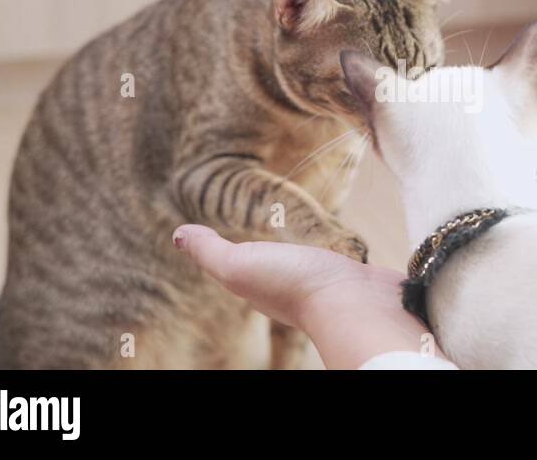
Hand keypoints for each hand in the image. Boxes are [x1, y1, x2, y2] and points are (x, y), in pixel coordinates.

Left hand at [172, 224, 439, 368]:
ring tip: (300, 235)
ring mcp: (324, 286)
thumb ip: (210, 251)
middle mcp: (290, 289)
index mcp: (259, 287)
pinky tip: (338, 244)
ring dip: (303, 252)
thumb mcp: (239, 265)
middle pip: (273, 269)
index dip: (232, 253)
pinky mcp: (352, 279)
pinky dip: (335, 251)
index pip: (240, 268)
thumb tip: (178, 234)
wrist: (358, 304)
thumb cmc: (296, 285)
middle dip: (266, 253)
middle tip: (260, 232)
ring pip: (307, 265)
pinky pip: (338, 262)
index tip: (228, 237)